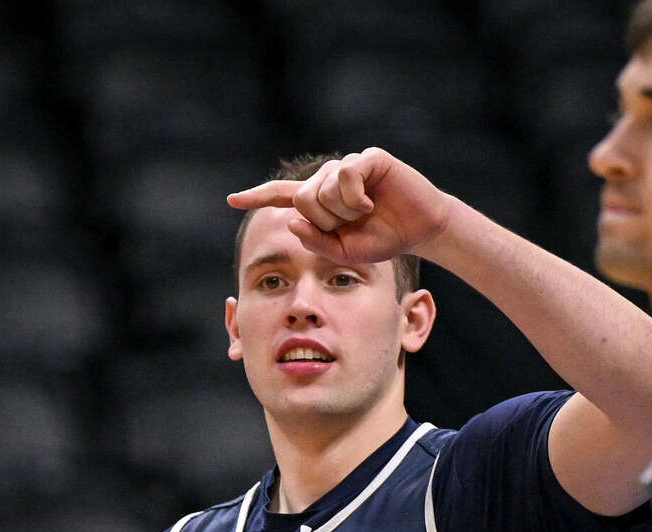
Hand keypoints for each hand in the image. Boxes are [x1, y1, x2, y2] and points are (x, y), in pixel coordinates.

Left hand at [227, 148, 450, 267]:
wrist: (420, 230)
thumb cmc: (384, 239)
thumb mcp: (345, 253)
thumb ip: (316, 242)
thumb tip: (290, 221)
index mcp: (321, 201)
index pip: (282, 195)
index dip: (257, 197)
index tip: (231, 200)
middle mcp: (330, 179)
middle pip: (302, 199)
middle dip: (324, 221)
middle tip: (351, 225)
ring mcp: (348, 165)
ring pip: (323, 190)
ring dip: (344, 213)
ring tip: (367, 212)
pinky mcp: (368, 158)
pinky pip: (345, 178)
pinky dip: (355, 198)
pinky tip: (372, 202)